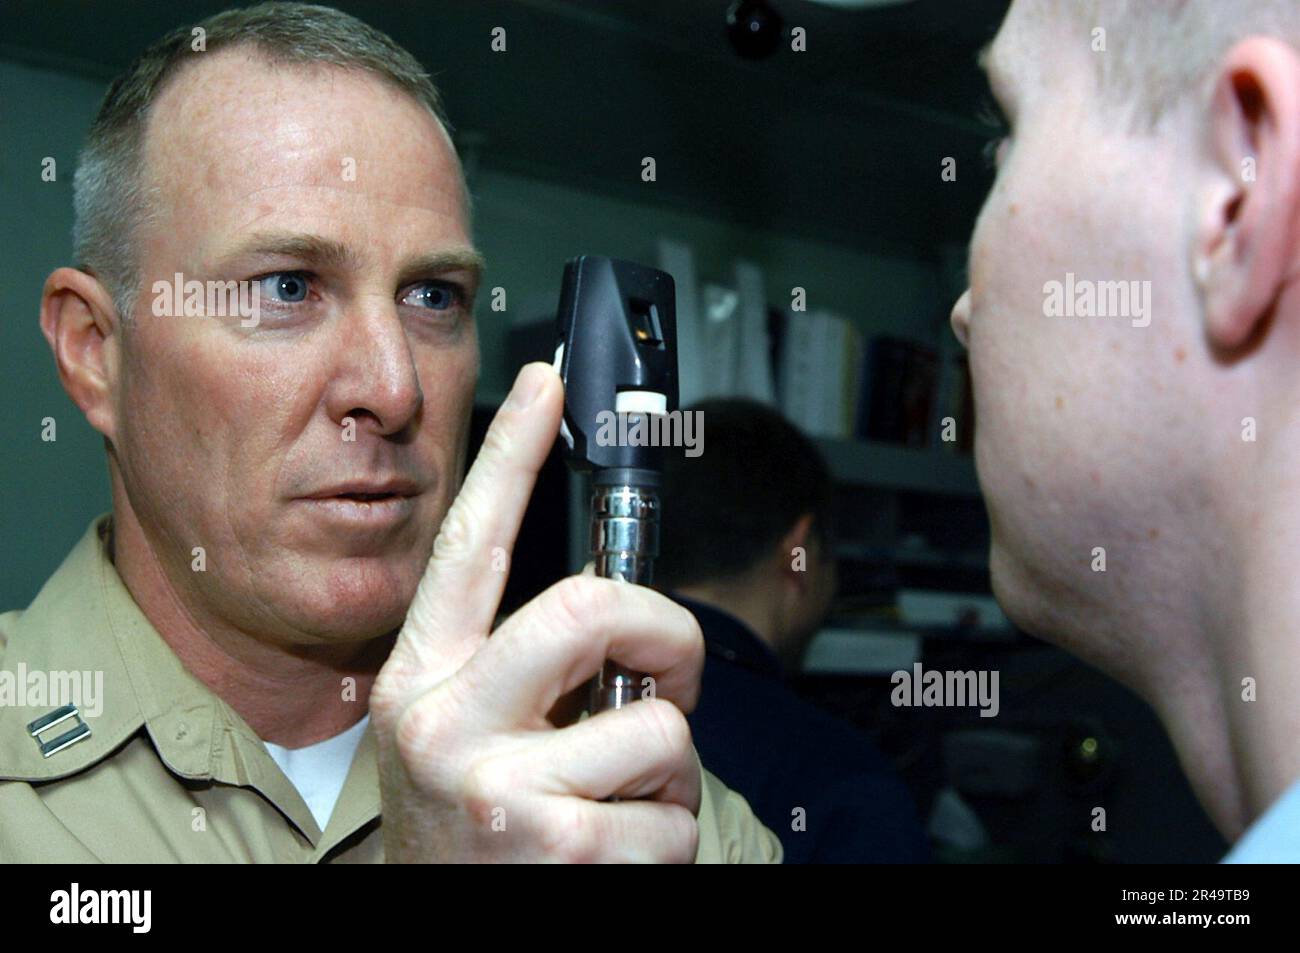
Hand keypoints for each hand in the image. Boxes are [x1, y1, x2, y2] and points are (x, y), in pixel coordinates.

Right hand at [370, 362, 704, 861]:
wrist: (452, 930)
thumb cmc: (476, 831)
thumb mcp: (471, 735)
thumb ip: (528, 670)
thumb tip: (622, 618)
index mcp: (422, 676)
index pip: (468, 543)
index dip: (512, 454)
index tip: (550, 384)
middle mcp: (443, 720)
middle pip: (588, 606)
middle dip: (665, 632)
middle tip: (670, 673)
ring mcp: (496, 785)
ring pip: (657, 723)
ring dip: (667, 770)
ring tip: (619, 803)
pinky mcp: (557, 847)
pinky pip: (675, 808)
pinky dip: (671, 836)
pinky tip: (617, 857)